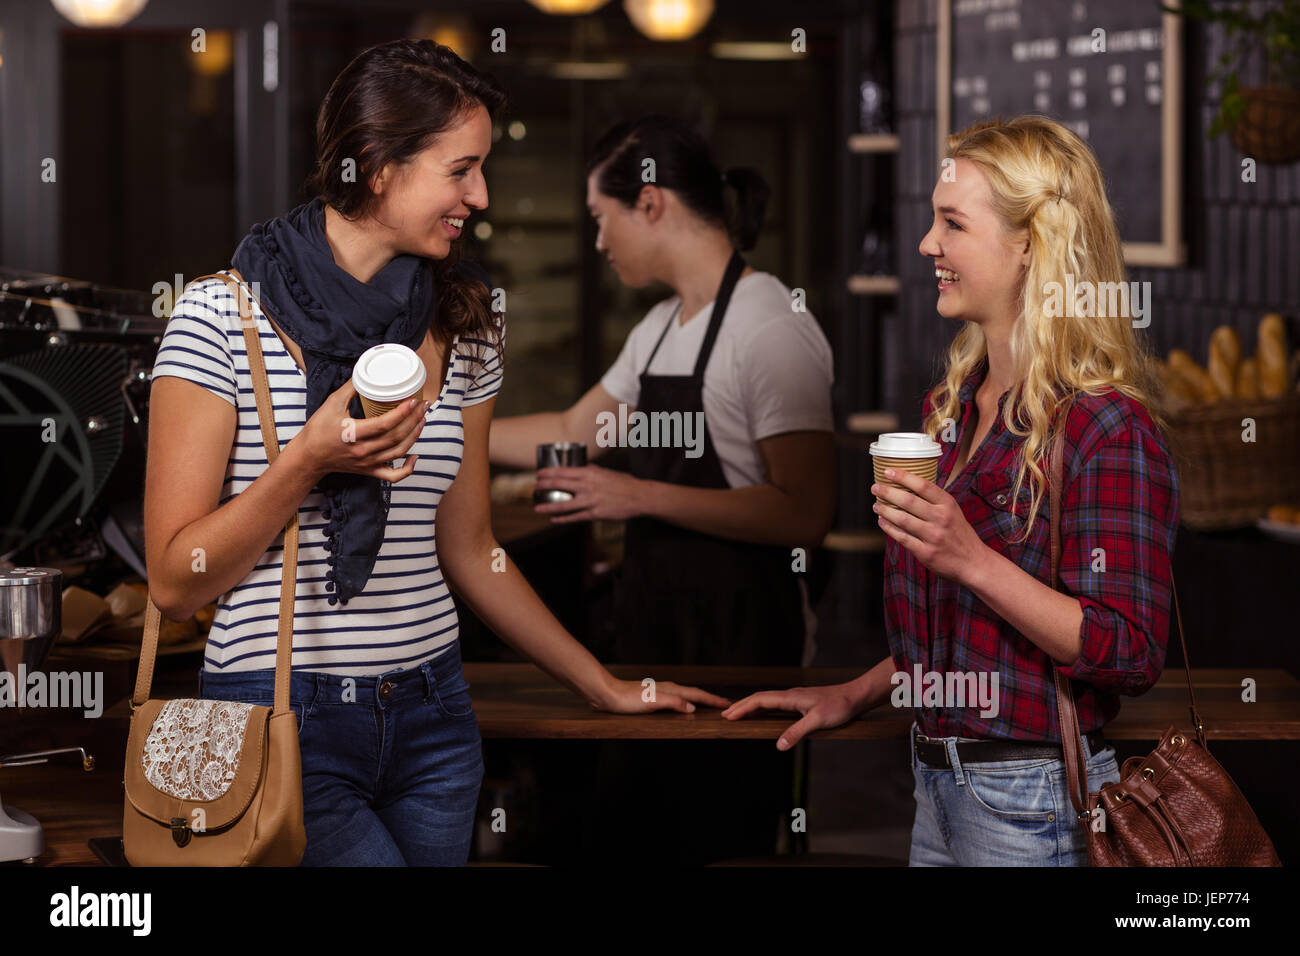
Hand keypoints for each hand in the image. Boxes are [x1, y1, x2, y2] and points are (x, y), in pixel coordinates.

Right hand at [295, 379, 428, 483]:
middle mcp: (363, 451)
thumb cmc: (319, 429)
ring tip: (422, 420)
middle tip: (424, 406)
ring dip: (414, 436)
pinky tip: (415, 456)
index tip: (413, 400)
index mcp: (353, 433)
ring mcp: (368, 463)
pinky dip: (407, 469)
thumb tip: (365, 373)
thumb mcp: (332, 403)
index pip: (384, 424)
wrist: (309, 456)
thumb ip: (350, 388)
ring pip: (399, 451)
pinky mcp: (369, 470)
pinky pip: (393, 475)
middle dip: (414, 420)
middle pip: (396, 436)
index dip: (402, 413)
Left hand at [534, 464, 646, 521]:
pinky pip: (575, 517)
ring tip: (537, 507)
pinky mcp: (596, 514)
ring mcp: (591, 501)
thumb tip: (583, 467)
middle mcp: (588, 486)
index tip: (538, 474)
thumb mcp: (606, 472)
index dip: (548, 473)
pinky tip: (554, 520)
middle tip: (534, 487)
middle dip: (544, 486)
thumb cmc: (623, 483)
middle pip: (560, 485)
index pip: (563, 471)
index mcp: (590, 473)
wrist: (639, 497)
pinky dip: (563, 519)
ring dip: (548, 506)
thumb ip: (593, 470)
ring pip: (564, 505)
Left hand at [592, 676, 731, 714]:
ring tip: (708, 704)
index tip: (727, 703)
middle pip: (694, 693)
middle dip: (709, 698)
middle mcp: (667, 688)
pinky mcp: (652, 697)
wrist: (607, 693)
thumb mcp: (653, 702)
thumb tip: (692, 707)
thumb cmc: (628, 699)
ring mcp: (660, 691)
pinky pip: (675, 699)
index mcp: (671, 690)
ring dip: (698, 699)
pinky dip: (685, 701)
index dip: (712, 699)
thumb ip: (674, 703)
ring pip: (685, 695)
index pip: (697, 694)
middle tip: (723, 703)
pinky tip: (681, 705)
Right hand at [721, 683, 861, 749]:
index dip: (743, 707)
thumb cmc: (839, 706)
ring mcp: (794, 698)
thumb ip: (797, 732)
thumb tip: (778, 745)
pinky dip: (763, 709)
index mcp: (790, 697)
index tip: (728, 715)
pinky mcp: (800, 703)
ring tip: (737, 714)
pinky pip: (775, 705)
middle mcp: (789, 695)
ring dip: (751, 707)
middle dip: (741, 706)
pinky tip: (762, 715)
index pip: (760, 700)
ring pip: (766, 701)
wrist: (855, 696)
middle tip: (725, 715)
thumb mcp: (818, 721)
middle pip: (759, 698)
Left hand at [871, 467, 987, 585]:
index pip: (923, 485)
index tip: (888, 471)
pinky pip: (902, 537)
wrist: (973, 561)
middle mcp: (941, 518)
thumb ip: (934, 500)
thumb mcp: (953, 511)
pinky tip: (882, 521)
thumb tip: (907, 485)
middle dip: (887, 492)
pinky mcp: (925, 552)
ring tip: (876, 505)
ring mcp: (933, 536)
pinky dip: (889, 528)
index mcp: (948, 504)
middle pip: (908, 501)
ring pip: (902, 519)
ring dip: (885, 510)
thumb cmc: (959, 533)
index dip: (903, 477)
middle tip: (875, 487)